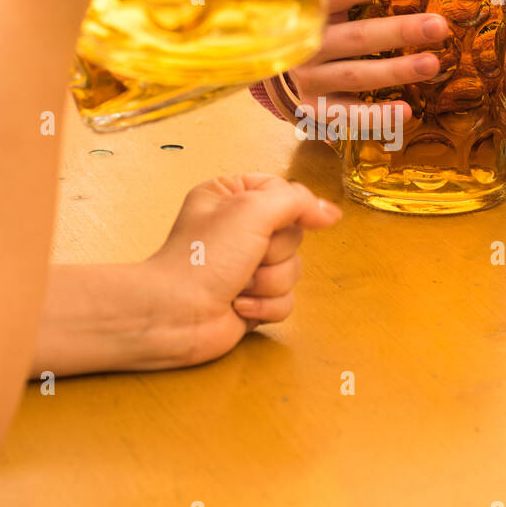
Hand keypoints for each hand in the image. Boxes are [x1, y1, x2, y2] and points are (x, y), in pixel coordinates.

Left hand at [140, 174, 340, 366]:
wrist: (175, 314)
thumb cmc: (201, 257)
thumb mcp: (251, 210)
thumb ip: (296, 201)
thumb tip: (330, 212)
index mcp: (230, 196)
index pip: (283, 192)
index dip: (290, 208)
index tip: (282, 221)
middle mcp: (239, 230)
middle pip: (293, 235)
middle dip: (274, 252)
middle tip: (247, 256)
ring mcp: (246, 267)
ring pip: (293, 270)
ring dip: (268, 281)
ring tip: (238, 285)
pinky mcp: (252, 300)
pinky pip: (286, 301)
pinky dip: (265, 306)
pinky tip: (237, 305)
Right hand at [287, 0, 450, 123]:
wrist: (271, 56)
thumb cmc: (310, 8)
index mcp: (308, 4)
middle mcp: (305, 43)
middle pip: (357, 36)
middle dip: (400, 31)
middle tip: (439, 27)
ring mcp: (309, 77)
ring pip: (355, 75)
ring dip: (396, 71)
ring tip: (433, 64)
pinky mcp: (315, 107)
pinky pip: (346, 115)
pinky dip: (376, 117)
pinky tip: (407, 112)